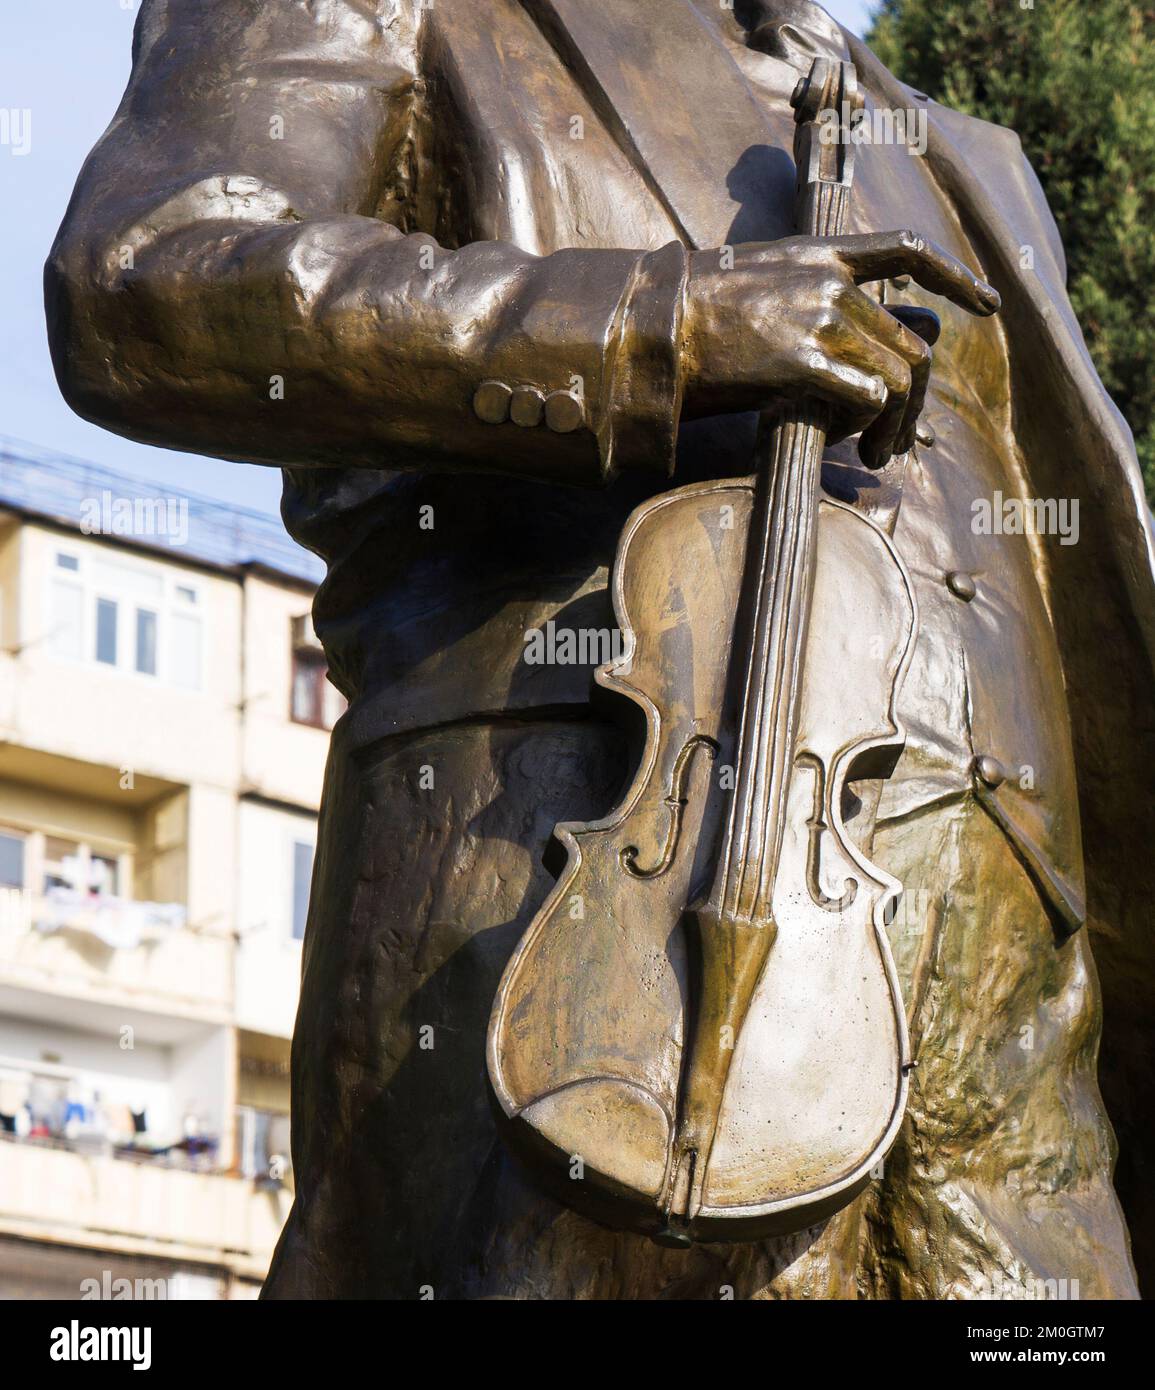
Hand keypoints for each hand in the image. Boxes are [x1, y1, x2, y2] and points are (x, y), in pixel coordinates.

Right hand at [680, 230, 1000, 467]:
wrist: (652, 327)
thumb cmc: (689, 315)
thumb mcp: (755, 284)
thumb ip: (805, 298)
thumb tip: (841, 340)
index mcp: (821, 254)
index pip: (908, 249)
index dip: (955, 276)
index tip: (986, 305)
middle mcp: (832, 284)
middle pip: (911, 345)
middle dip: (914, 403)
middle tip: (896, 445)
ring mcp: (822, 321)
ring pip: (898, 378)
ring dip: (895, 427)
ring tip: (874, 456)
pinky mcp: (805, 363)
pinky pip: (868, 399)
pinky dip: (865, 427)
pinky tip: (842, 442)